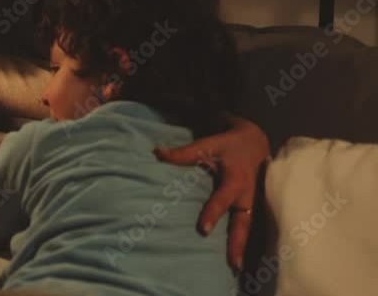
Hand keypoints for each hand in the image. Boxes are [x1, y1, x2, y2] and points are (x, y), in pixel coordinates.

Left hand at [155, 115, 268, 270]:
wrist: (254, 143)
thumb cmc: (227, 145)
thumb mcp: (207, 145)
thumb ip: (183, 153)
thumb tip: (157, 153)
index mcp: (236, 180)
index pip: (222, 198)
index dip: (213, 212)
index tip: (203, 229)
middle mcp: (245, 195)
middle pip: (243, 222)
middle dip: (237, 242)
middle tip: (232, 263)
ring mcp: (249, 203)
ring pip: (246, 228)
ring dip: (240, 247)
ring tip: (234, 267)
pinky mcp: (248, 207)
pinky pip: (245, 225)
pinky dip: (241, 241)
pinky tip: (234, 258)